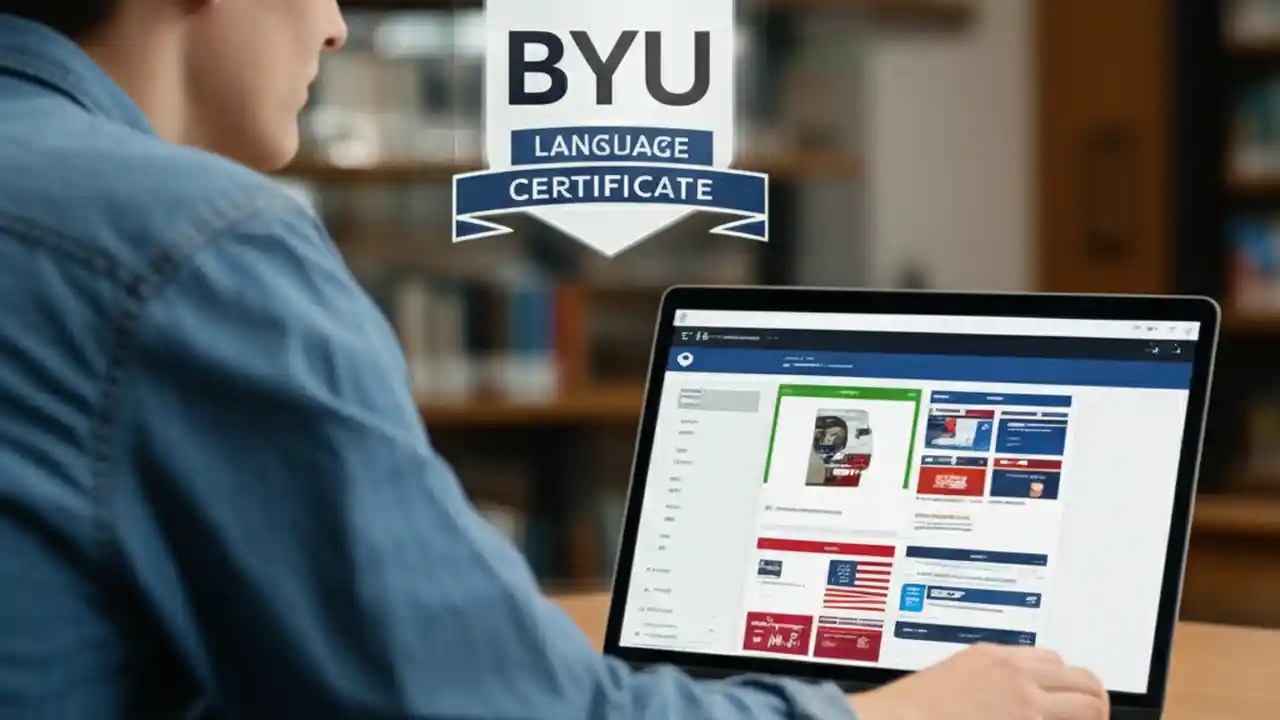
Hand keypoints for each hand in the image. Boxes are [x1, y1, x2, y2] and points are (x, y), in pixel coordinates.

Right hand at [848, 644, 1108, 719]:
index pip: (1053, 662)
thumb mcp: (955, 679)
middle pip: (1081, 679)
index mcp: (994, 657)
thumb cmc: (917, 708)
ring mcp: (1026, 701)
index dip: (1064, 686)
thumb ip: (989, 681)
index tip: (1065, 704)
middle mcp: (1016, 672)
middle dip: (1092, 703)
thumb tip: (1009, 698)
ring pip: (1088, 704)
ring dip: (1091, 717)